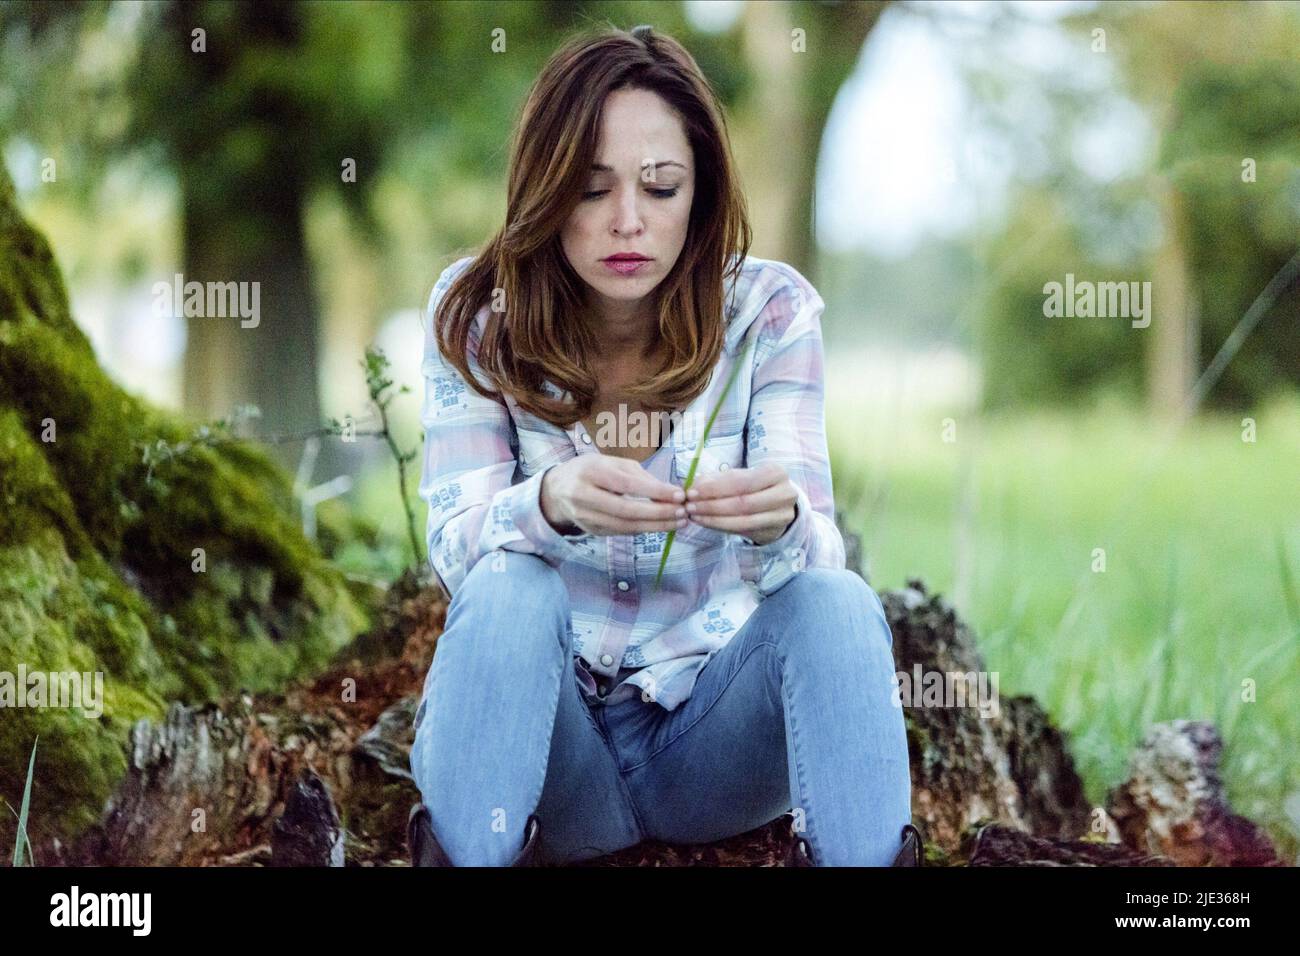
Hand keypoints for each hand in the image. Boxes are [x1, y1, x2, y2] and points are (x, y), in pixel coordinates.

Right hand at [541, 455, 685, 536]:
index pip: (627, 484)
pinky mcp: (590, 530)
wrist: (557, 490)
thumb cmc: (591, 471)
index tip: (679, 495)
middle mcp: (584, 496)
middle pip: (626, 510)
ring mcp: (585, 517)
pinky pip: (621, 532)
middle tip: (682, 513)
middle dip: (658, 513)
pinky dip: (643, 529)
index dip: (654, 491)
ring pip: (624, 526)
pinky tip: (661, 526)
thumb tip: (668, 491)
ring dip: (655, 526)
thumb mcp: (611, 462)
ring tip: (678, 522)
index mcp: (591, 472)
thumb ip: (638, 476)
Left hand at [684, 462, 797, 545]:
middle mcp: (784, 494)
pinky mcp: (774, 531)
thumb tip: (695, 485)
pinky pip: (743, 531)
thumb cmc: (754, 486)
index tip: (692, 492)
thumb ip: (718, 479)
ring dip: (714, 519)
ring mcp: (782, 515)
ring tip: (695, 515)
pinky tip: (707, 522)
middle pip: (743, 503)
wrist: (778, 504)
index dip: (715, 488)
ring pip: (743, 521)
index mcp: (776, 473)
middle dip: (712, 505)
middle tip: (690, 507)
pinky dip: (721, 527)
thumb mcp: (739, 476)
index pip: (742, 482)